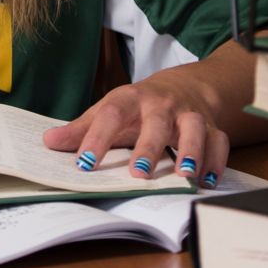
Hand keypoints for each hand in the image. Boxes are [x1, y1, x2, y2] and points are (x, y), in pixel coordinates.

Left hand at [42, 73, 229, 188]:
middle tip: (139, 174)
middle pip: (156, 122)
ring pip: (195, 128)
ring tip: (185, 177)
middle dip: (149, 147)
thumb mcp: (108, 110)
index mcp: (129, 99)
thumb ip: (81, 129)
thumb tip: (48, 142)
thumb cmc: (138, 106)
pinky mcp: (212, 126)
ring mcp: (189, 114)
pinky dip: (217, 161)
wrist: (183, 86)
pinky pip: (220, 142)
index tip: (84, 163)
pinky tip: (209, 181)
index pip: (109, 115)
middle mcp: (161, 104)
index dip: (95, 138)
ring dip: (191, 152)